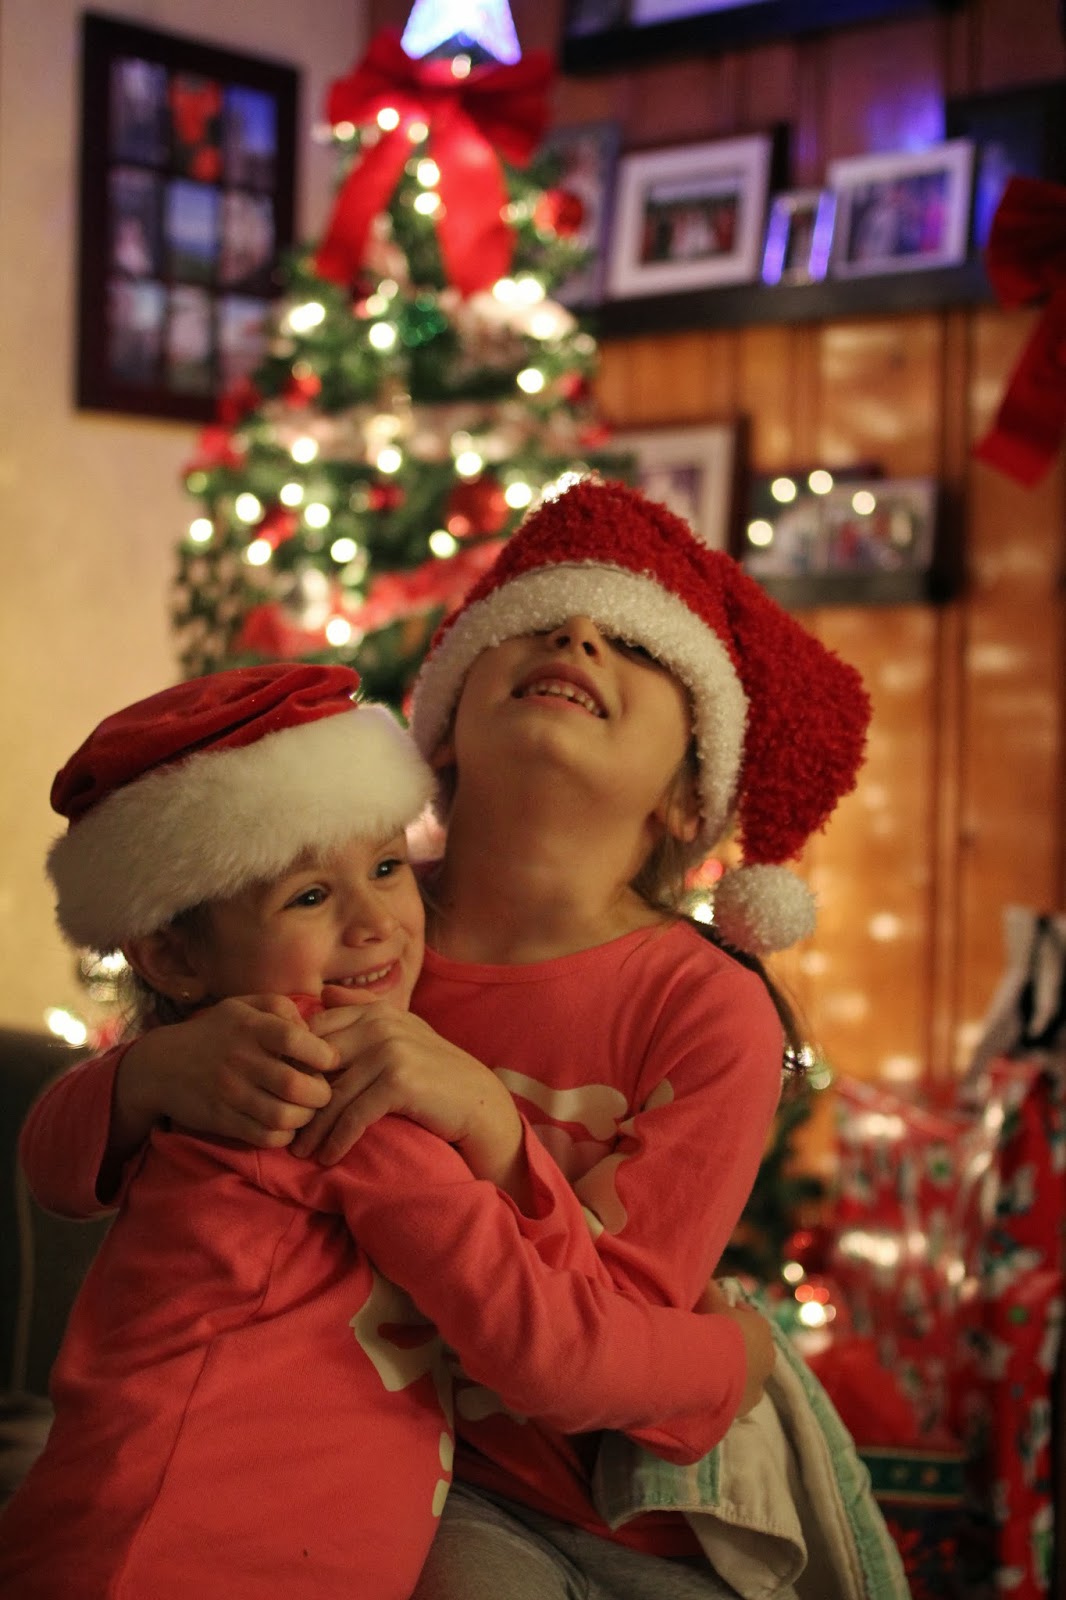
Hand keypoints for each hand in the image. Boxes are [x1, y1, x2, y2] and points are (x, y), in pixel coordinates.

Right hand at [116, 995, 336, 1151]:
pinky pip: (263, 1136)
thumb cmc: (214, 1032)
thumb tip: (312, 1029)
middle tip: (322, 1093)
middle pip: (294, 1084)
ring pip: (282, 1116)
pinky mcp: (221, 1119)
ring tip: (306, 1111)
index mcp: (250, 1028)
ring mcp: (230, 1092)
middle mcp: (240, 1060)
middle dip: (320, 1094)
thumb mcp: (243, 1006)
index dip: (323, 1053)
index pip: (295, 1040)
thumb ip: (280, 1008)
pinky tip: (285, 1127)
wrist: (161, 1066)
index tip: (330, 1061)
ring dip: (304, 1118)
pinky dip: (283, 1136)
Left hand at [293, 992, 528, 1200]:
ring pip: (333, 1095)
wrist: (478, 1102)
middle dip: (297, 1098)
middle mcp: (381, 1024)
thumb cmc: (434, 1071)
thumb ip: (363, 1012)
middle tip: (281, 1126)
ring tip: (299, 1151)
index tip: (282, 1094)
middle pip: (318, 1064)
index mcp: (377, 1010)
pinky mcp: (399, 1082)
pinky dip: (337, 1140)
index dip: (294, 1064)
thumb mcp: (402, 1032)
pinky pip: (354, 1116)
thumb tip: (324, 993)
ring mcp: (390, 1051)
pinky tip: (328, 1157)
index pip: (315, 1032)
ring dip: (313, 1129)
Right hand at [696, 1279, 774, 1417]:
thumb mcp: (709, 1299)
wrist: (713, 1367)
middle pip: (750, 1347)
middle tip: (709, 1343)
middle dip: (734, 1345)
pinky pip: (738, 1396)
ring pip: (746, 1374)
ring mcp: (760, 1382)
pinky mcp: (749, 1405)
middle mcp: (768, 1355)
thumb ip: (711, 1289)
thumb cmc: (714, 1327)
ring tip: (708, 1369)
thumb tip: (707, 1279)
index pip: (747, 1316)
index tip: (714, 1314)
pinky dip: (727, 1392)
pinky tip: (710, 1388)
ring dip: (733, 1371)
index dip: (730, 1313)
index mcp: (761, 1327)